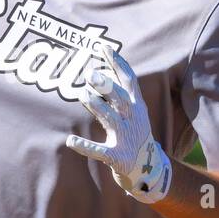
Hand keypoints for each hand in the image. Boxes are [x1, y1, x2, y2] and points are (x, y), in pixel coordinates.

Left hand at [65, 43, 171, 203]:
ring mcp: (126, 138)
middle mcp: (133, 120)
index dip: (117, 63)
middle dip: (107, 86)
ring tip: (82, 95)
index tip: (104, 47)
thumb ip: (117, 94)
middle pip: (120, 99)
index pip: (129, 81)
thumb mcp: (133, 113)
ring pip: (111, 119)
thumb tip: (99, 71)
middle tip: (91, 74)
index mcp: (137, 107)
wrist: (148, 170)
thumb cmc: (134, 135)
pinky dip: (85, 146)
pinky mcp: (117, 157)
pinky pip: (99, 151)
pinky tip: (70, 140)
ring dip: (97, 107)